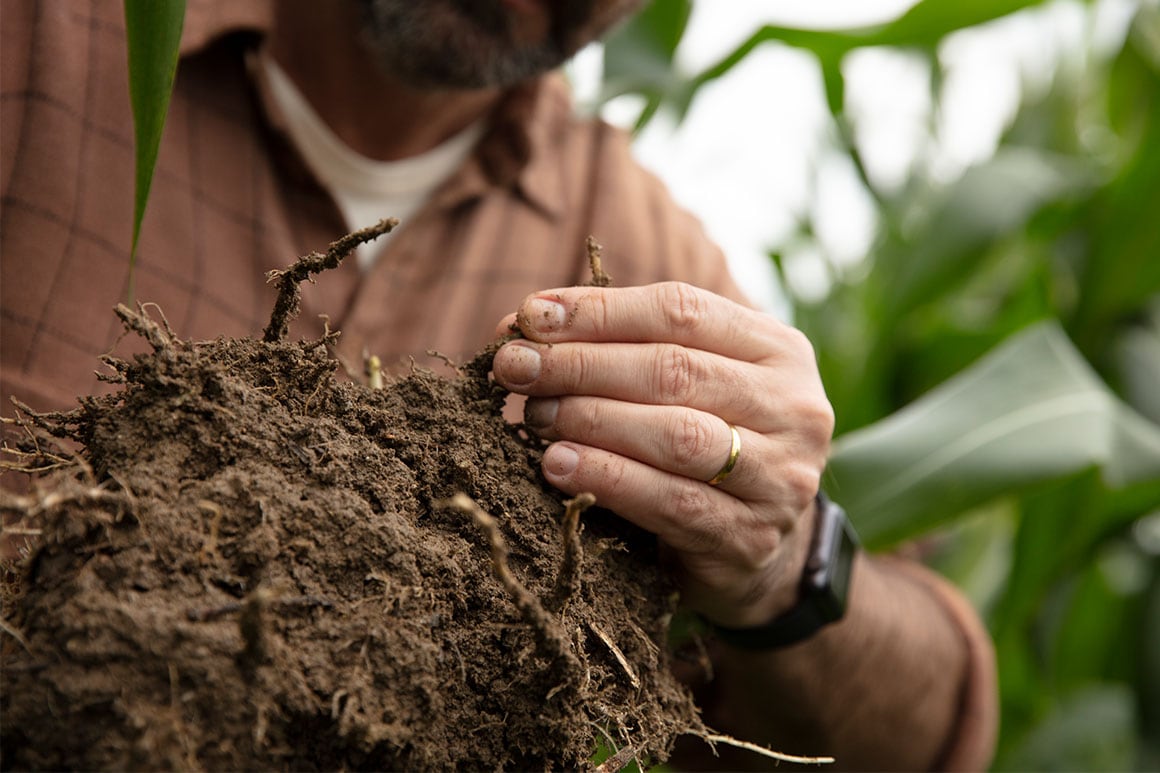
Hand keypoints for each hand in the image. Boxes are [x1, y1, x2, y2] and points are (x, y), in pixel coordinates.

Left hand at [492, 282, 833, 627]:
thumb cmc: (704, 441)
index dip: (600, 310)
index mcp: (778, 350)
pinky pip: (671, 502)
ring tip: (534, 415)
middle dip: (582, 364)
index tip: (531, 316)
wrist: (756, 549)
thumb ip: (622, 347)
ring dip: (591, 419)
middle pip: (675, 370)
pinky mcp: (750, 537)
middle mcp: (794, 408)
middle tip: (516, 367)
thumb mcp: (685, 385)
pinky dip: (607, 479)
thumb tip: (526, 322)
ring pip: (676, 435)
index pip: (682, 310)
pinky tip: (558, 466)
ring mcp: (780, 477)